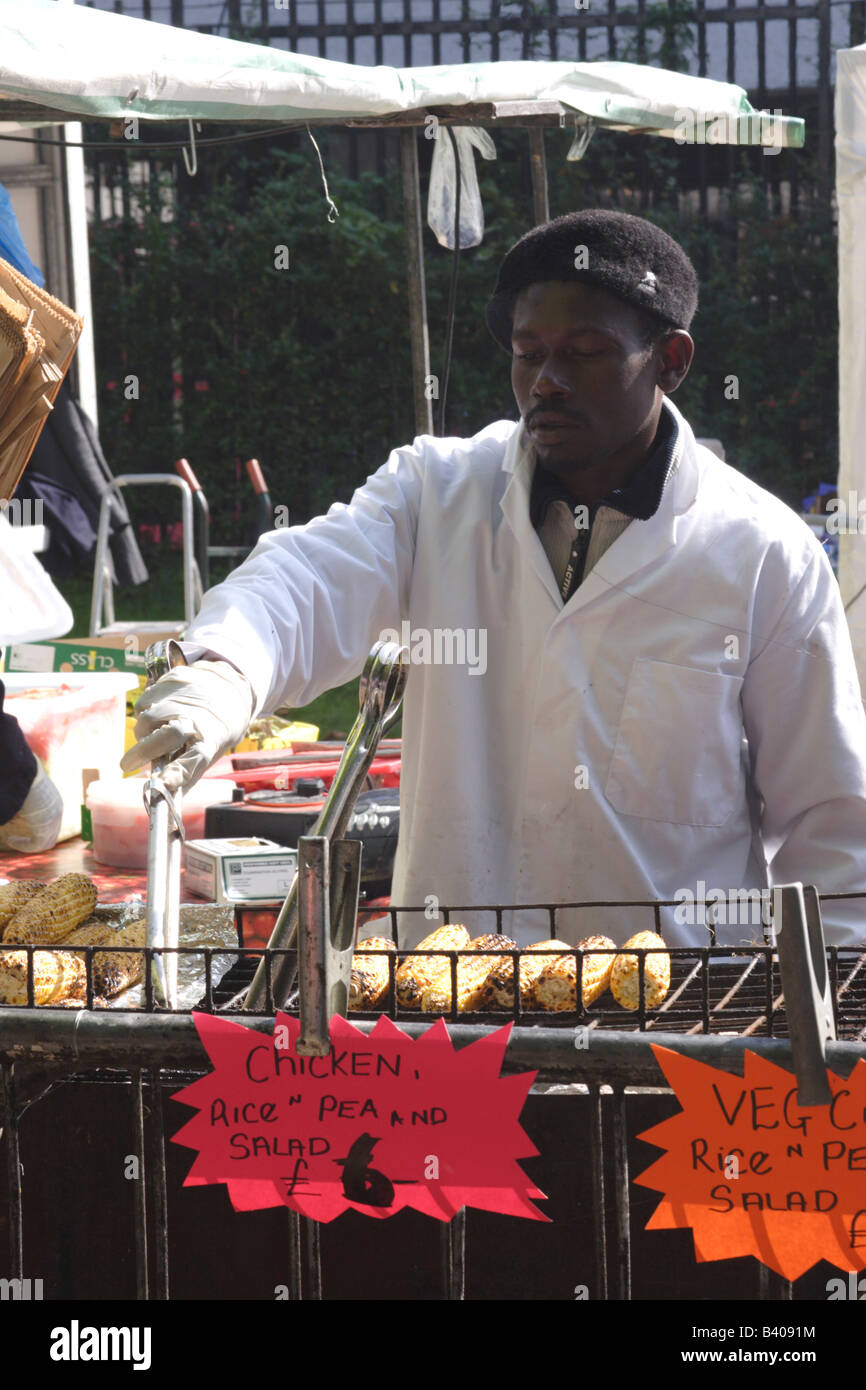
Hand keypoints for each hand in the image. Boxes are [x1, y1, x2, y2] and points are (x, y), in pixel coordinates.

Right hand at [120, 659, 253, 790]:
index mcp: (211, 740)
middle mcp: (197, 718)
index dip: (178, 773)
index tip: (163, 784)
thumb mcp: (210, 751)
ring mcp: (182, 698)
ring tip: (151, 736)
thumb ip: (188, 773)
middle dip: (144, 751)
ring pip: (148, 719)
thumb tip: (166, 801)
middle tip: (126, 765)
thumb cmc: (214, 728)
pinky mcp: (171, 682)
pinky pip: (144, 704)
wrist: (227, 686)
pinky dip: (144, 714)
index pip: (195, 759)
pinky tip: (159, 714)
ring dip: (143, 733)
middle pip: (169, 734)